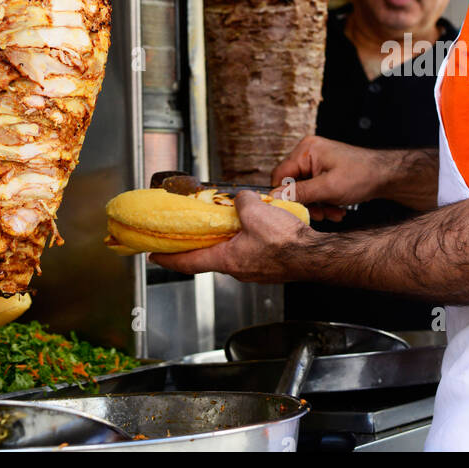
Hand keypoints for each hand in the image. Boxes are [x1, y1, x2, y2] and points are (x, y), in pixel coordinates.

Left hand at [149, 191, 313, 282]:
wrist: (314, 257)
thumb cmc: (285, 243)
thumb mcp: (255, 212)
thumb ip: (241, 201)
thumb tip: (241, 198)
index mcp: (227, 260)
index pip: (189, 262)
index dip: (169, 258)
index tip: (154, 256)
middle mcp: (237, 269)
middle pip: (209, 256)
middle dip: (196, 244)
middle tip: (185, 234)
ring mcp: (253, 270)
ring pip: (230, 253)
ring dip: (222, 240)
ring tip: (221, 223)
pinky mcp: (267, 265)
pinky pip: (248, 251)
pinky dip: (241, 239)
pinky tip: (251, 226)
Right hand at [271, 135, 389, 219]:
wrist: (385, 176)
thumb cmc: (361, 176)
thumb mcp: (328, 189)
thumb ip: (299, 193)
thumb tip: (275, 197)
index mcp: (306, 150)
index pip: (280, 175)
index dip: (284, 195)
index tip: (293, 211)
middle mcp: (308, 152)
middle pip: (292, 184)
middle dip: (307, 203)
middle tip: (321, 215)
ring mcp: (316, 161)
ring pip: (304, 190)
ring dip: (317, 205)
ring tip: (334, 212)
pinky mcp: (323, 169)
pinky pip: (314, 188)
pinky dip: (323, 201)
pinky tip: (336, 208)